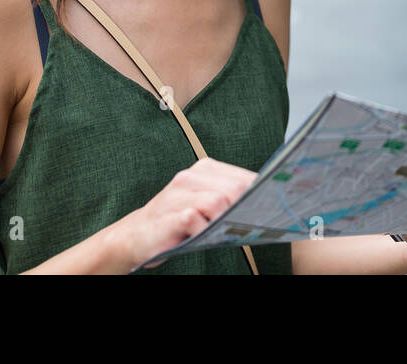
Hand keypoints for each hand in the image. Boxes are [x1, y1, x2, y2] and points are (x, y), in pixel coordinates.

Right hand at [112, 157, 257, 272]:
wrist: (134, 236)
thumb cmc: (176, 221)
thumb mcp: (204, 205)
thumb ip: (229, 200)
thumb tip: (265, 206)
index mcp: (204, 170)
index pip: (243, 177)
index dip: (260, 193)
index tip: (272, 207)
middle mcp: (190, 176)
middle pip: (235, 188)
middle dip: (245, 208)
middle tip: (246, 224)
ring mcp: (178, 193)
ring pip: (219, 201)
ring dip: (224, 220)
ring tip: (218, 230)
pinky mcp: (169, 213)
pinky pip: (196, 218)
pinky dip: (203, 229)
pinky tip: (199, 234)